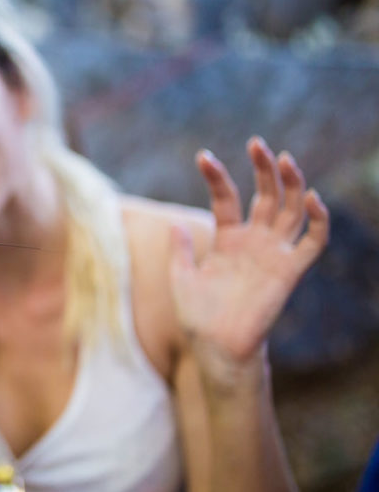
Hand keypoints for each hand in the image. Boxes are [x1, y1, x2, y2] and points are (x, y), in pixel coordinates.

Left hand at [170, 137, 328, 376]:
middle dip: (263, 169)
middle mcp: (253, 241)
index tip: (203, 156)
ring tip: (285, 159)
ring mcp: (273, 254)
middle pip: (265, 195)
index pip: (226, 198)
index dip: (217, 176)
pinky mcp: (289, 271)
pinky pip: (312, 243)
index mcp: (226, 239)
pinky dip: (318, 220)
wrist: (216, 347)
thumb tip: (174, 223)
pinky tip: (311, 198)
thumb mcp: (181, 278)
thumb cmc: (197, 316)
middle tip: (256, 143)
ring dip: (291, 184)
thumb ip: (181, 250)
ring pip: (290, 210)